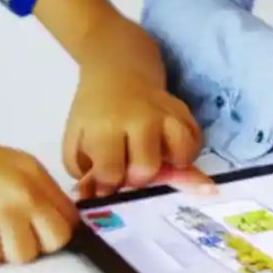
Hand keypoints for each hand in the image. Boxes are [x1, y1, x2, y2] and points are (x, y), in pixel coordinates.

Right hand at [0, 134, 77, 267]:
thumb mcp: (0, 164)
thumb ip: (29, 187)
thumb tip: (52, 219)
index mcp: (30, 170)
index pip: (68, 215)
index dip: (52, 230)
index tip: (36, 233)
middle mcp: (21, 189)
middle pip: (56, 239)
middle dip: (36, 245)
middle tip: (9, 236)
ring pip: (25, 255)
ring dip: (3, 250)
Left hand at [64, 66, 209, 197]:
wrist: (117, 73)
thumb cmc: (94, 112)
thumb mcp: (76, 140)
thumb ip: (84, 173)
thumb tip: (100, 199)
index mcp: (106, 126)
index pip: (112, 173)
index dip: (109, 184)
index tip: (107, 179)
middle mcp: (140, 119)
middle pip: (147, 169)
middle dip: (138, 178)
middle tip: (131, 171)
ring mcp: (165, 114)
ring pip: (181, 154)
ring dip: (170, 167)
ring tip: (158, 163)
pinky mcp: (184, 111)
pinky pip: (196, 141)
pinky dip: (187, 153)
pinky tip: (171, 153)